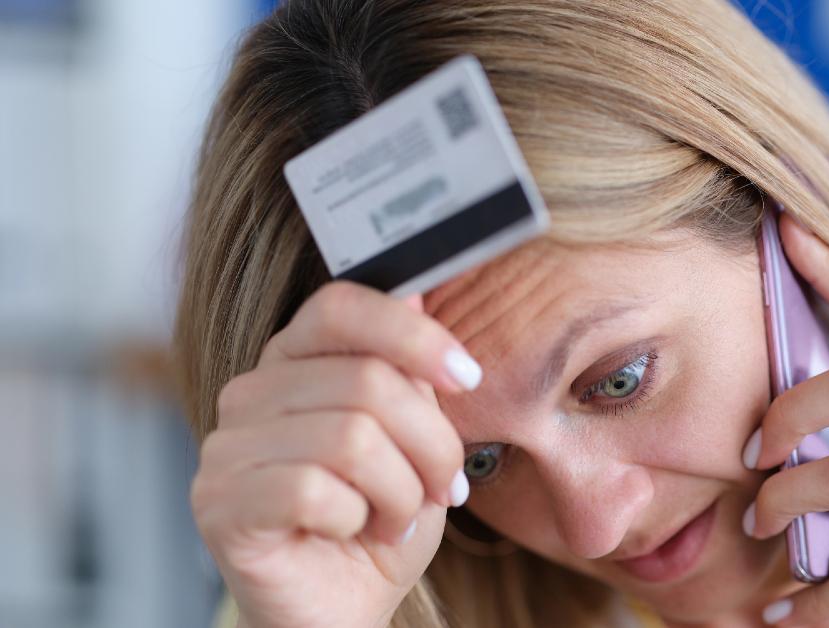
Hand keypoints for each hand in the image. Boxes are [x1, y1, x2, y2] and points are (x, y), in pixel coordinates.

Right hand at [190, 281, 479, 627]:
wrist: (342, 606)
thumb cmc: (378, 521)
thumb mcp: (415, 440)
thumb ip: (410, 372)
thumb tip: (416, 287)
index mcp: (294, 360)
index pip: (341, 307)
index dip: (413, 335)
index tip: (466, 377)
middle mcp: (250, 392)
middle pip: (367, 382)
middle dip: (431, 444)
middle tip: (442, 487)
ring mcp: (226, 448)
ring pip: (351, 439)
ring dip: (400, 490)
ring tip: (396, 516)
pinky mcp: (219, 504)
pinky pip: (313, 490)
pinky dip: (357, 518)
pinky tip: (354, 532)